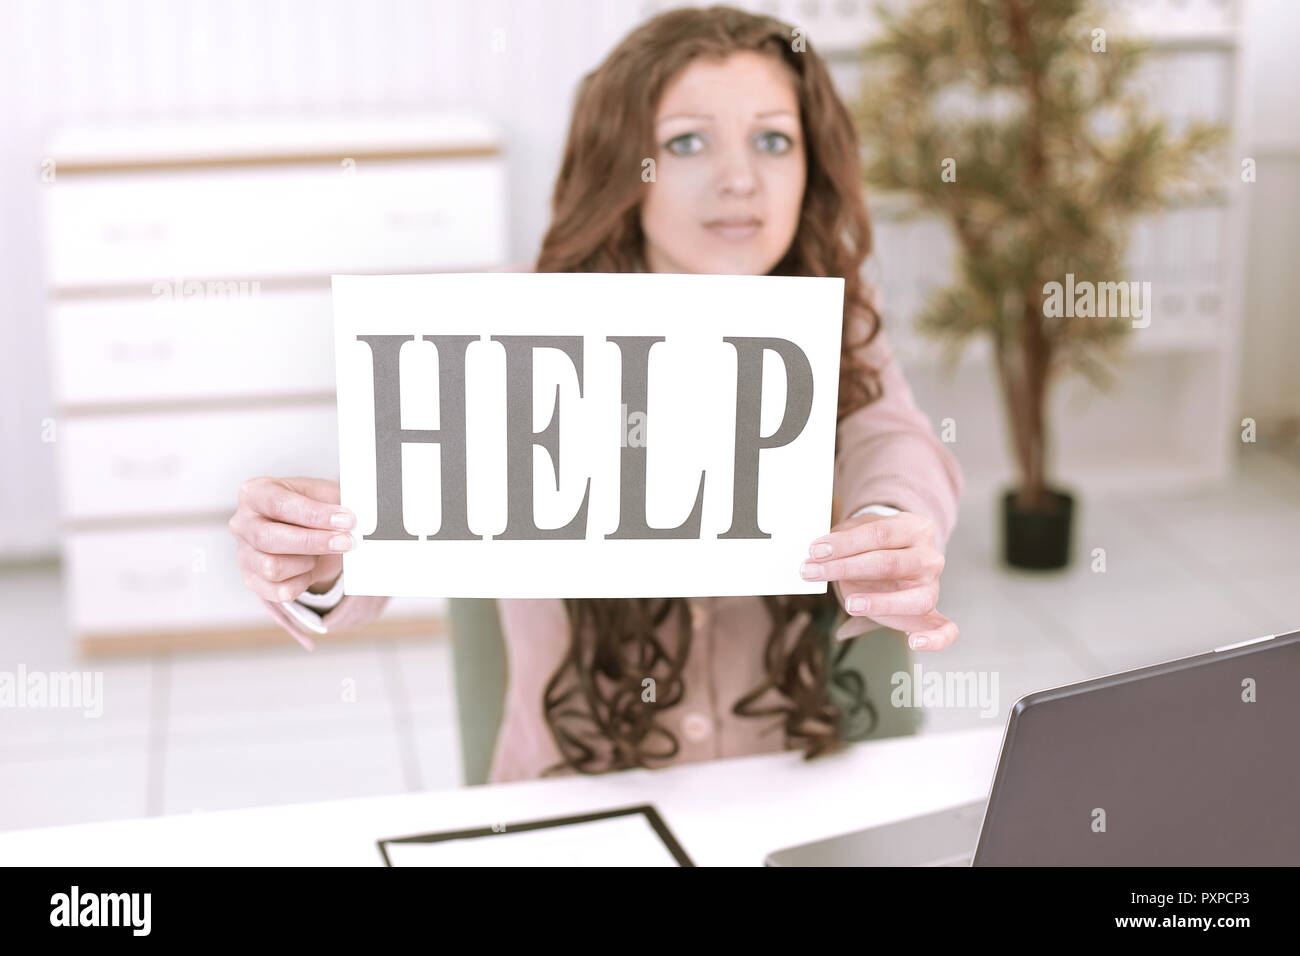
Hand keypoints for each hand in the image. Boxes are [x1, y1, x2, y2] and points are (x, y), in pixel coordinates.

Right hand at [228, 477, 354, 603]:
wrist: (307, 531)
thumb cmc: (311, 508)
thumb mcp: (322, 495)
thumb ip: (335, 503)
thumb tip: (355, 519)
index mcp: (255, 493)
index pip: (279, 505)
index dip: (315, 515)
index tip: (347, 520)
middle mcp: (242, 524)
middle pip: (270, 539)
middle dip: (315, 542)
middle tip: (347, 541)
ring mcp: (244, 554)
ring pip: (272, 568)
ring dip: (307, 563)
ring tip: (321, 553)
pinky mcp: (253, 581)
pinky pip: (279, 591)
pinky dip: (302, 582)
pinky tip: (311, 568)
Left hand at [800, 510, 957, 650]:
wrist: (895, 556)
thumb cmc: (872, 545)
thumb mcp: (858, 533)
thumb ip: (842, 541)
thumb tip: (815, 554)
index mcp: (914, 528)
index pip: (878, 533)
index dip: (844, 543)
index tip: (814, 551)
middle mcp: (929, 556)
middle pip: (889, 563)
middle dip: (845, 568)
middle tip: (811, 571)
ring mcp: (933, 585)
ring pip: (915, 598)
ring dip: (880, 603)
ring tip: (850, 604)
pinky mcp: (933, 613)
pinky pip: (946, 629)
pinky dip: (936, 640)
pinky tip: (914, 643)